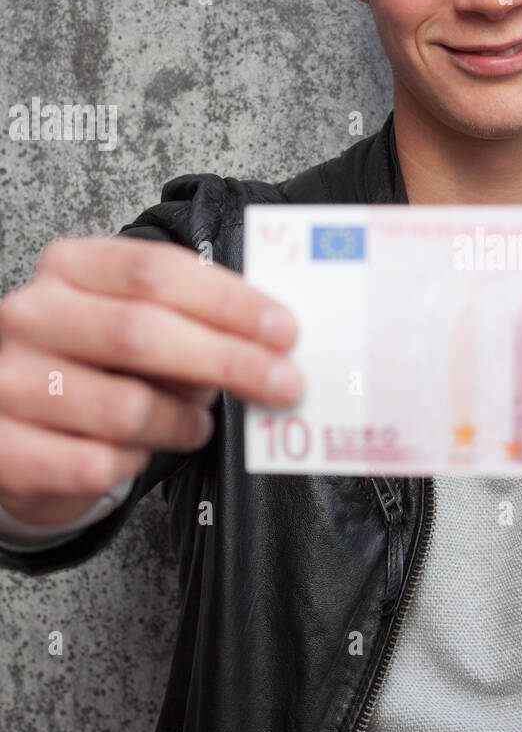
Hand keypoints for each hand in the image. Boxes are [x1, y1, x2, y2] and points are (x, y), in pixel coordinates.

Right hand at [0, 235, 302, 528]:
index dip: (226, 300)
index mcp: (70, 268)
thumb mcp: (138, 325)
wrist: (16, 424)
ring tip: (198, 425)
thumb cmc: (96, 366)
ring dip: (181, 422)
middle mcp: (29, 316)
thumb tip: (273, 346)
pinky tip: (140, 452)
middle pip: (140, 331)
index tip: (284, 329)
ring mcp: (7, 381)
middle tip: (284, 384)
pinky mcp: (3, 448)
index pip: (154, 271)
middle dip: (227, 360)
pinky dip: (135, 463)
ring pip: (124, 407)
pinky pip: (96, 463)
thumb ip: (195, 324)